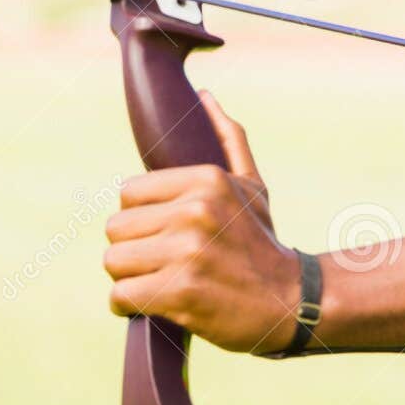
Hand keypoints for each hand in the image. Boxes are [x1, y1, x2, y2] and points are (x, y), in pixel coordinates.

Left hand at [104, 91, 301, 353]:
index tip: (162, 234)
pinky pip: (121, 296)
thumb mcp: (252, 187)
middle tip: (161, 262)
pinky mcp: (181, 292)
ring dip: (129, 278)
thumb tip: (204, 97)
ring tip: (158, 281)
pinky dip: (129, 307)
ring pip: (114, 262)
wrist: (290, 300)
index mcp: (207, 180)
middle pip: (115, 228)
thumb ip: (228, 140)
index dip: (141, 218)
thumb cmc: (261, 243)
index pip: (127, 193)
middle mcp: (196, 211)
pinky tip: (152, 306)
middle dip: (133, 249)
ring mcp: (188, 252)